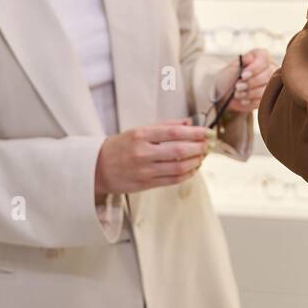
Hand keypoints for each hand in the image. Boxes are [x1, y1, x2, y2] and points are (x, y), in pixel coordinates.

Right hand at [94, 119, 211, 198]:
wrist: (97, 168)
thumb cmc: (120, 147)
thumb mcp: (138, 131)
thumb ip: (164, 126)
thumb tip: (188, 122)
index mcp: (141, 135)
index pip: (174, 132)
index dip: (195, 132)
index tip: (207, 132)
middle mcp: (143, 153)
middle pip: (179, 150)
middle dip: (199, 147)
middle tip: (209, 144)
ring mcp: (145, 170)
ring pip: (178, 167)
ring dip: (195, 162)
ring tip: (202, 156)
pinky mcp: (146, 184)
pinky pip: (173, 180)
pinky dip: (187, 174)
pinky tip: (193, 168)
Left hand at [213, 48, 275, 114]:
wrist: (224, 94)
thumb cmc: (228, 77)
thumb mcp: (232, 68)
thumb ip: (241, 62)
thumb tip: (250, 57)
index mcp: (261, 57)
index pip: (264, 59)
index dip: (254, 68)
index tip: (243, 75)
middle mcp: (269, 68)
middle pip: (268, 75)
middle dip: (251, 82)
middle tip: (237, 86)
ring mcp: (270, 83)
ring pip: (266, 89)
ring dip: (250, 93)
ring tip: (237, 93)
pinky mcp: (267, 97)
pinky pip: (264, 100)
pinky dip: (251, 101)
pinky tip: (242, 99)